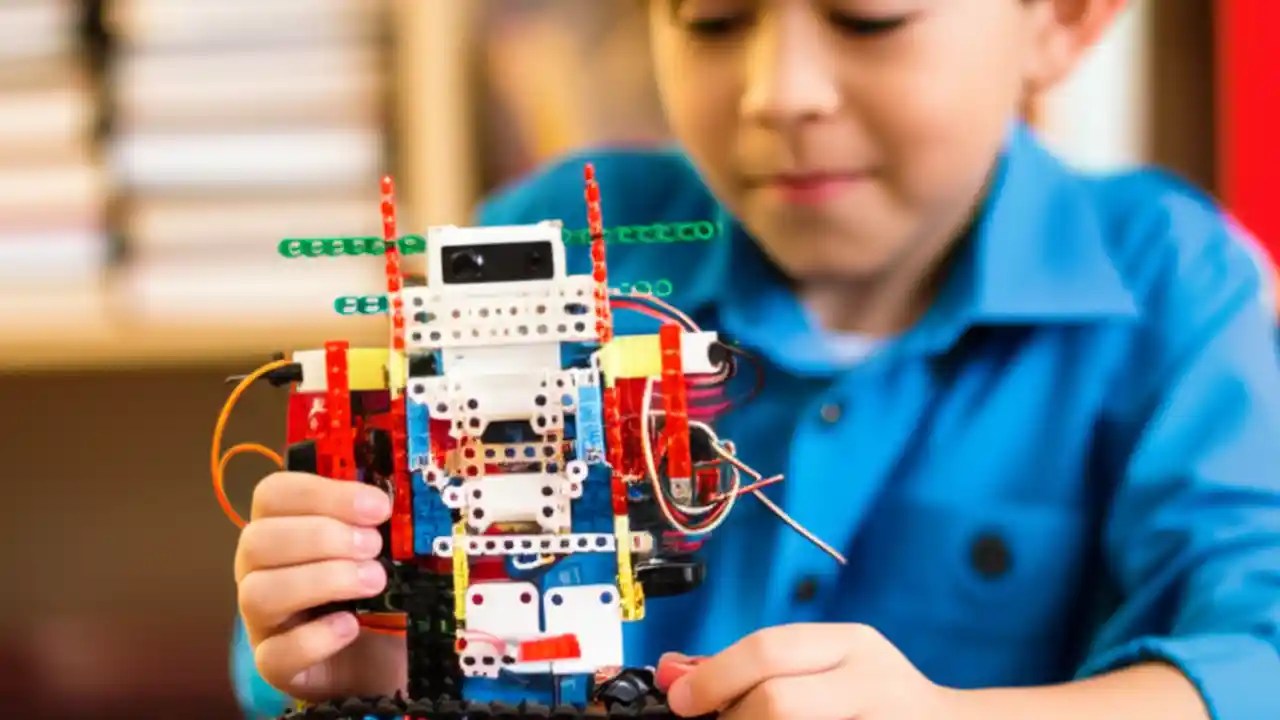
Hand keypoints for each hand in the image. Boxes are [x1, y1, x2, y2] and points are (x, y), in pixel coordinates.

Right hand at [235, 472, 404, 700]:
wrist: (389, 654)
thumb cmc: (380, 590)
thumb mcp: (384, 550)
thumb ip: (376, 522)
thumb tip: (387, 500)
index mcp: (280, 528)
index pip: (273, 495)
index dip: (322, 494)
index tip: (377, 507)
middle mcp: (259, 571)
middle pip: (257, 541)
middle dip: (321, 537)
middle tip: (374, 547)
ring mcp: (261, 622)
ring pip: (258, 594)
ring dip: (322, 581)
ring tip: (374, 581)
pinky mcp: (275, 667)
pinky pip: (276, 654)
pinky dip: (315, 638)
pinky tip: (352, 626)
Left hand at [660, 623, 958, 718]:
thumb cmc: (872, 699)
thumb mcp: (823, 665)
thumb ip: (753, 666)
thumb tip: (674, 673)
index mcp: (852, 645)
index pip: (770, 650)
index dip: (715, 677)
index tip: (682, 701)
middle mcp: (870, 682)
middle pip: (777, 700)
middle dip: (732, 715)